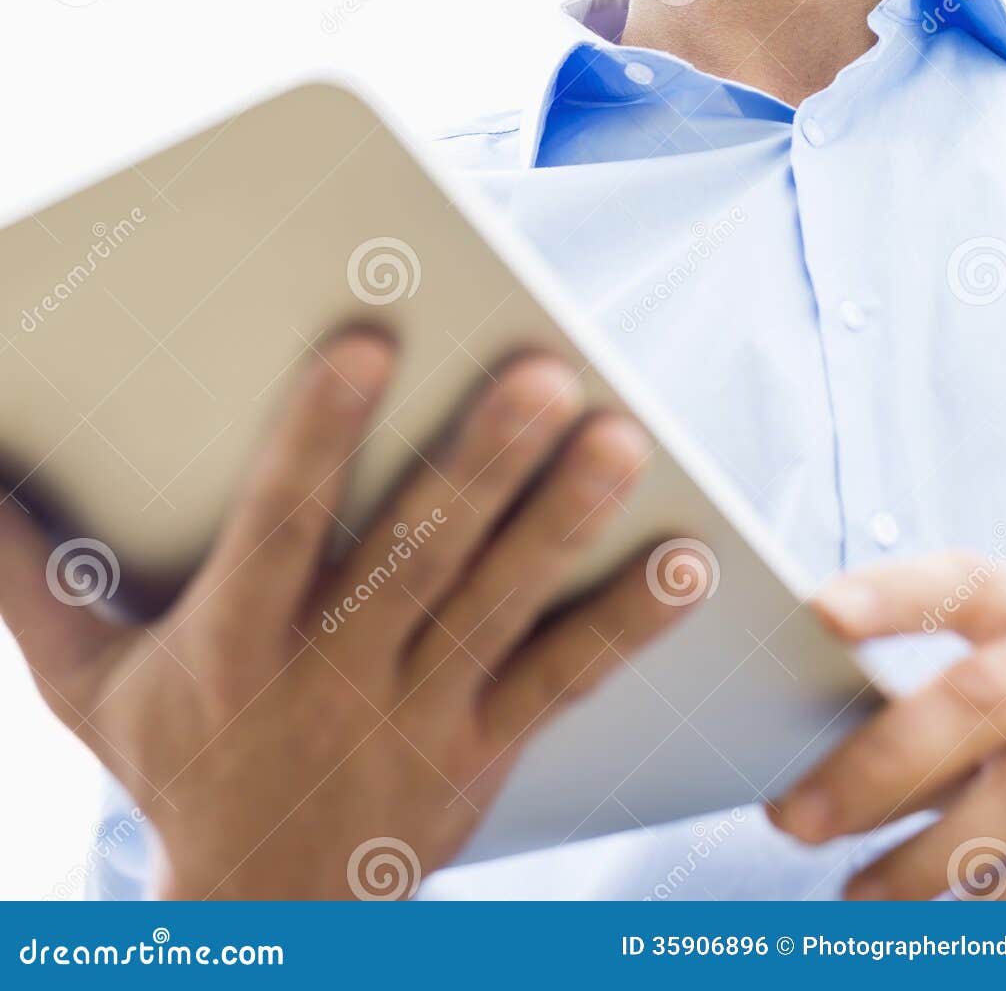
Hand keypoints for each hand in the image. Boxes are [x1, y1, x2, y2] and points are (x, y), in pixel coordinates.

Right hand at [0, 327, 692, 898]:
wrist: (261, 915)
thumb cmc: (175, 765)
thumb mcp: (82, 678)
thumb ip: (25, 572)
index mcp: (238, 640)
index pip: (280, 526)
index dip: (317, 436)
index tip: (365, 346)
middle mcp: (334, 675)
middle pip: (414, 557)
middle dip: (479, 465)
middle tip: (542, 373)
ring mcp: (419, 717)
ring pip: (499, 608)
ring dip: (561, 522)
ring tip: (619, 437)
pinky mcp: (482, 751)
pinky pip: (561, 682)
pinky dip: (625, 625)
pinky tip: (683, 563)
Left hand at [770, 550, 1005, 898]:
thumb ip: (932, 701)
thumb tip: (816, 769)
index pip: (965, 582)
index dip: (895, 596)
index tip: (822, 612)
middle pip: (983, 693)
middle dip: (882, 761)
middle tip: (799, 818)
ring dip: (929, 851)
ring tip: (856, 892)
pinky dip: (1001, 896)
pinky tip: (944, 914)